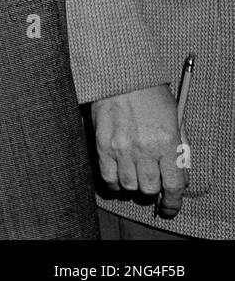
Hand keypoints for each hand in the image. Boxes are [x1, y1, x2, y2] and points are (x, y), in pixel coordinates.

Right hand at [91, 84, 187, 217]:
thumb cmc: (150, 94)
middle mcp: (144, 148)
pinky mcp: (101, 144)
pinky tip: (119, 175)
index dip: (172, 202)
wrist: (119, 74)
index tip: (169, 207)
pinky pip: (108, 177)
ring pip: (129, 185)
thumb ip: (178, 150)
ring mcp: (120, 147)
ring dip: (134, 185)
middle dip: (153, 191)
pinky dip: (114, 182)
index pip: (173, 186)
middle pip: (149, 188)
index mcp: (167, 142)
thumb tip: (178, 178)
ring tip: (135, 175)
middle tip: (152, 184)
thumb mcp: (174, 119)